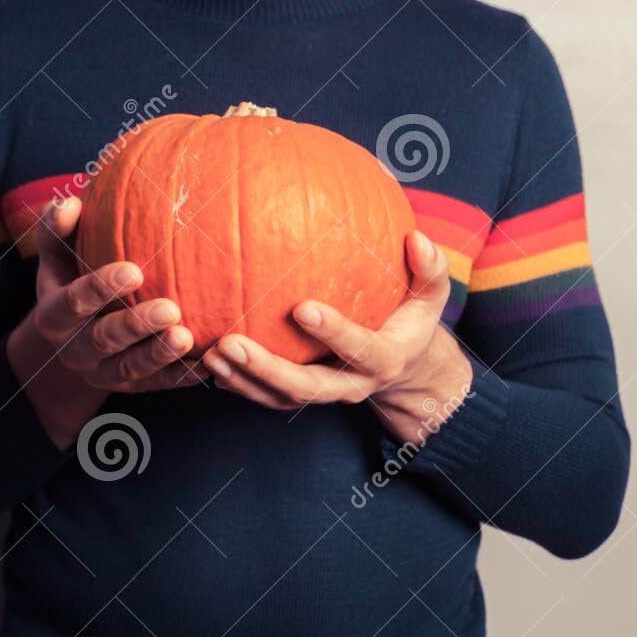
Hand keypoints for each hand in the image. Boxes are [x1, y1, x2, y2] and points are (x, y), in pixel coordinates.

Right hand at [19, 195, 207, 392]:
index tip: (133, 270)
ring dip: (159, 355)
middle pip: (103, 341)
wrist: (70, 335)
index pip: (73, 303)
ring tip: (187, 338)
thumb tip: (70, 203)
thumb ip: (58, 230)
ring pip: (130, 369)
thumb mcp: (58, 256)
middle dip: (136, 326)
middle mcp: (74, 350)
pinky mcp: (129, 387)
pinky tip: (204, 365)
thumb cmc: (70, 279)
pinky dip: (179, 377)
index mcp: (54, 316)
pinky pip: (154, 385)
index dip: (100, 288)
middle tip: (169, 309)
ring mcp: (101, 373)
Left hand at [201, 231, 471, 442]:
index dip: (333, 332)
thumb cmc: (412, 321)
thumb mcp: (431, 297)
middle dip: (267, 369)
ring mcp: (324, 394)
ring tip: (208, 354)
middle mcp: (351, 384)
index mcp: (383, 358)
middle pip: (307, 388)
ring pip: (279, 398)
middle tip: (230, 342)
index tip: (302, 307)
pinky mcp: (300, 396)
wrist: (405, 371)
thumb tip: (417, 238)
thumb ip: (430, 269)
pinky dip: (235, 383)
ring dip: (242, 380)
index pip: (359, 349)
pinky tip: (205, 359)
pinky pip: (264, 397)